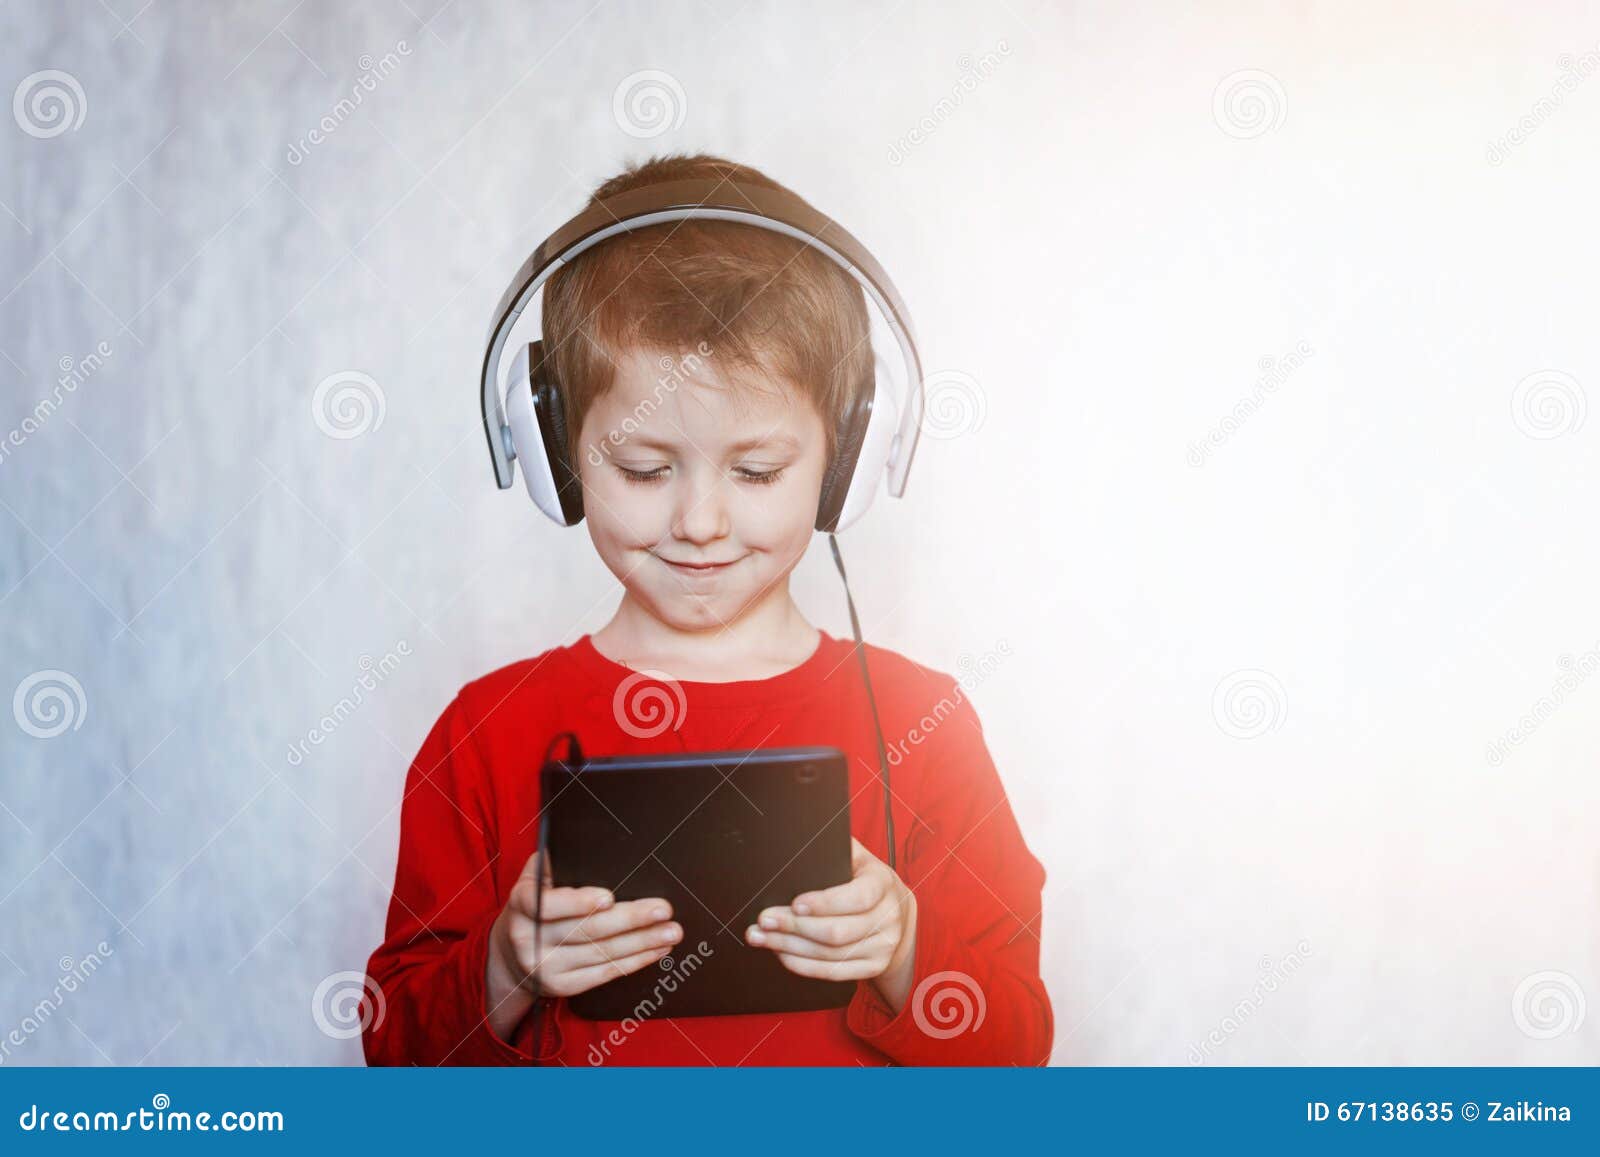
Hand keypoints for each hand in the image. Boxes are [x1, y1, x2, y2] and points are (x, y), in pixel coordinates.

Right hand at [484, 849, 680, 1038]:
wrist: (510, 954)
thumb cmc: (535, 905)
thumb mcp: (535, 879)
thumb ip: (557, 864)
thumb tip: (598, 841)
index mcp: (521, 904)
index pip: (546, 904)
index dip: (578, 902)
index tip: (609, 897)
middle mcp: (529, 939)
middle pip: (585, 931)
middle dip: (630, 919)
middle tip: (664, 909)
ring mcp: (545, 967)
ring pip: (601, 954)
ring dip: (642, 942)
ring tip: (671, 931)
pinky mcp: (562, 987)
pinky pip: (604, 975)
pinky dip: (634, 962)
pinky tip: (657, 950)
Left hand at [744, 837, 918, 1011]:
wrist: (897, 914)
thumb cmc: (866, 881)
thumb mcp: (858, 859)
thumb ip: (836, 850)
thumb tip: (797, 841)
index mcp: (883, 884)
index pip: (857, 897)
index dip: (824, 903)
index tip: (794, 903)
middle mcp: (888, 918)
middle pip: (837, 932)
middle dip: (794, 927)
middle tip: (763, 919)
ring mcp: (883, 947)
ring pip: (830, 955)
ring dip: (789, 947)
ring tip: (761, 937)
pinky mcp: (873, 967)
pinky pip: (833, 973)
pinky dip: (802, 965)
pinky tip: (781, 954)